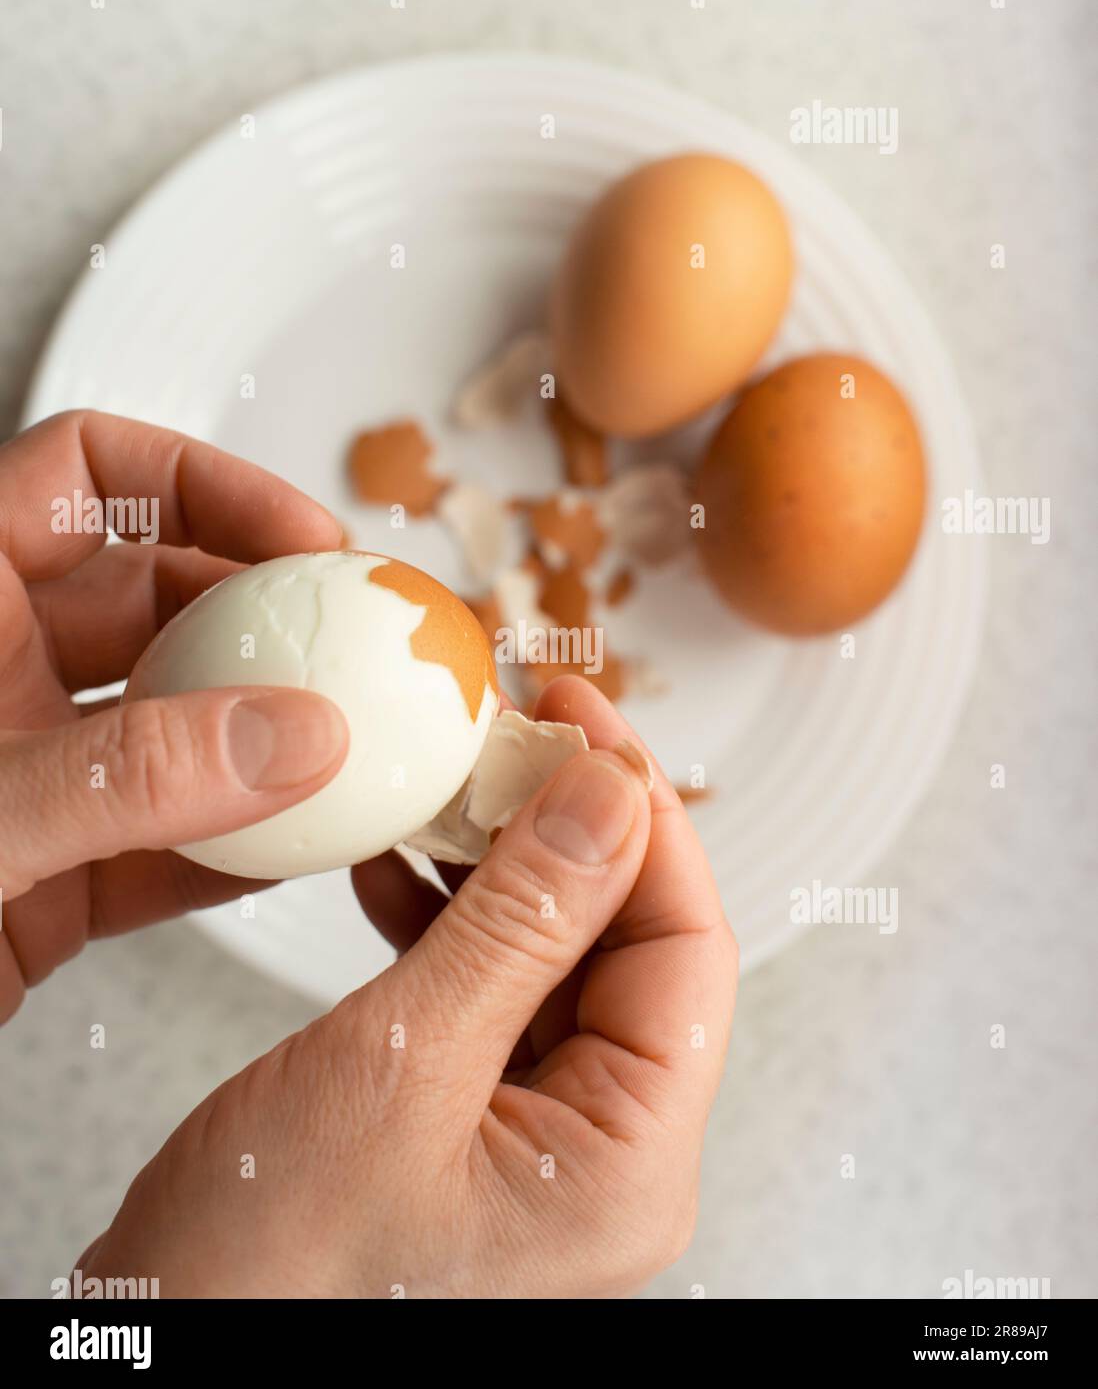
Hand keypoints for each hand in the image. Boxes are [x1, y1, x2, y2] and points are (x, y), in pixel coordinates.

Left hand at [0, 411, 349, 1022]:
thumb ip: (127, 776)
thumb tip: (294, 739)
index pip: (88, 475)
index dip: (207, 484)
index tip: (305, 538)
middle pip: (166, 599)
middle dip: (271, 619)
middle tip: (361, 650)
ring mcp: (31, 775)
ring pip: (183, 726)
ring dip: (271, 740)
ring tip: (357, 753)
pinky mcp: (52, 876)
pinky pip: (171, 842)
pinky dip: (240, 849)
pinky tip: (300, 853)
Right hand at [78, 676, 737, 1297]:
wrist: (164, 1340)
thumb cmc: (268, 1271)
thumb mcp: (402, 1062)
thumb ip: (520, 922)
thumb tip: (608, 796)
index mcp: (628, 1166)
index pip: (688, 950)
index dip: (643, 821)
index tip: (588, 729)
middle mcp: (604, 1156)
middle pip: (627, 947)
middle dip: (565, 833)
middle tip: (511, 743)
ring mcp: (540, 1139)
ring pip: (555, 959)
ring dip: (500, 868)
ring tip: (449, 794)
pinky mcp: (475, 1121)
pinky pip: (491, 993)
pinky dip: (448, 923)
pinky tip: (399, 871)